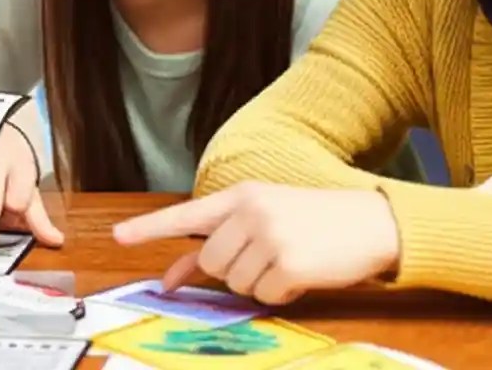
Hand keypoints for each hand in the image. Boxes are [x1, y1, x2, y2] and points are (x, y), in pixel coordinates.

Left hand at [112, 181, 400, 305]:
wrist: (372, 222)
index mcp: (241, 196)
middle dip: (234, 269)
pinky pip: (265, 296)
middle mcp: (251, 212)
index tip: (118, 237)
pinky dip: (282, 293)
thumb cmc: (313, 221)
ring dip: (260, 282)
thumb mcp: (263, 219)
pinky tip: (303, 272)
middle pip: (212, 261)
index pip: (186, 214)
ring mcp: (270, 236)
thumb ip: (216, 242)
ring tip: (290, 258)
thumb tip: (172, 278)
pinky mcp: (290, 263)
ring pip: (235, 283)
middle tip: (270, 253)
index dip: (149, 229)